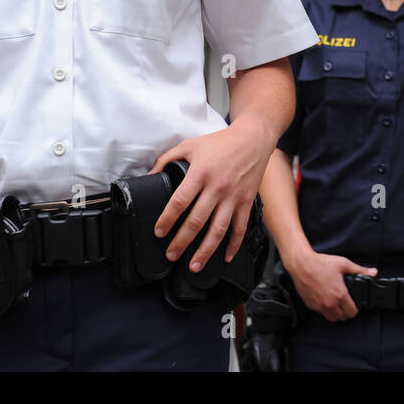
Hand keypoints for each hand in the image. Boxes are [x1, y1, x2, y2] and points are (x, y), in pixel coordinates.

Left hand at [150, 121, 277, 271]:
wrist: (253, 138)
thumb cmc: (220, 142)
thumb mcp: (190, 144)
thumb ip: (167, 159)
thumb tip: (150, 176)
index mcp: (201, 173)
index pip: (179, 201)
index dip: (167, 219)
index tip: (159, 232)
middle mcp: (217, 187)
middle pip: (196, 221)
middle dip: (181, 242)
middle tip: (170, 255)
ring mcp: (233, 196)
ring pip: (218, 230)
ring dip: (205, 251)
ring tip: (194, 265)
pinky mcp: (246, 202)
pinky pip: (240, 228)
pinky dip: (233, 245)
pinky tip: (226, 257)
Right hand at [285, 251, 376, 320]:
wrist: (301, 264)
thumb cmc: (321, 263)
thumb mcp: (343, 264)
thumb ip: (360, 270)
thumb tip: (373, 272)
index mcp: (340, 295)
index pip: (352, 312)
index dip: (355, 309)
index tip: (354, 304)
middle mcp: (330, 303)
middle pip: (343, 318)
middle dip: (346, 312)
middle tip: (346, 304)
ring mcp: (320, 306)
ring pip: (332, 318)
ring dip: (336, 314)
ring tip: (337, 304)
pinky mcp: (311, 306)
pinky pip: (321, 313)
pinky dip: (325, 310)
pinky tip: (326, 300)